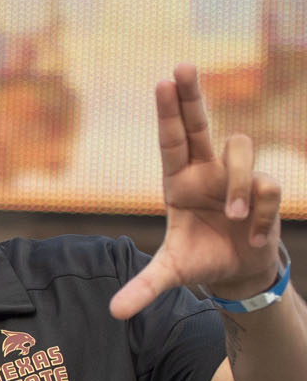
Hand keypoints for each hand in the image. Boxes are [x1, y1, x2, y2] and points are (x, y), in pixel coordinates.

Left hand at [110, 64, 284, 318]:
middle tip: (182, 66)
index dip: (168, 112)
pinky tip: (251, 235)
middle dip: (193, 95)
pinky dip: (260, 213)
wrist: (238, 273)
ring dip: (237, 180)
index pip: (171, 141)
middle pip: (201, 123)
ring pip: (239, 150)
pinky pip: (267, 187)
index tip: (162, 81)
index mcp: (179, 182)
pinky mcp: (265, 191)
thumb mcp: (170, 275)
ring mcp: (237, 177)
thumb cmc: (200, 261)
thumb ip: (144, 288)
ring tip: (235, 214)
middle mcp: (207, 171)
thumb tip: (114, 314)